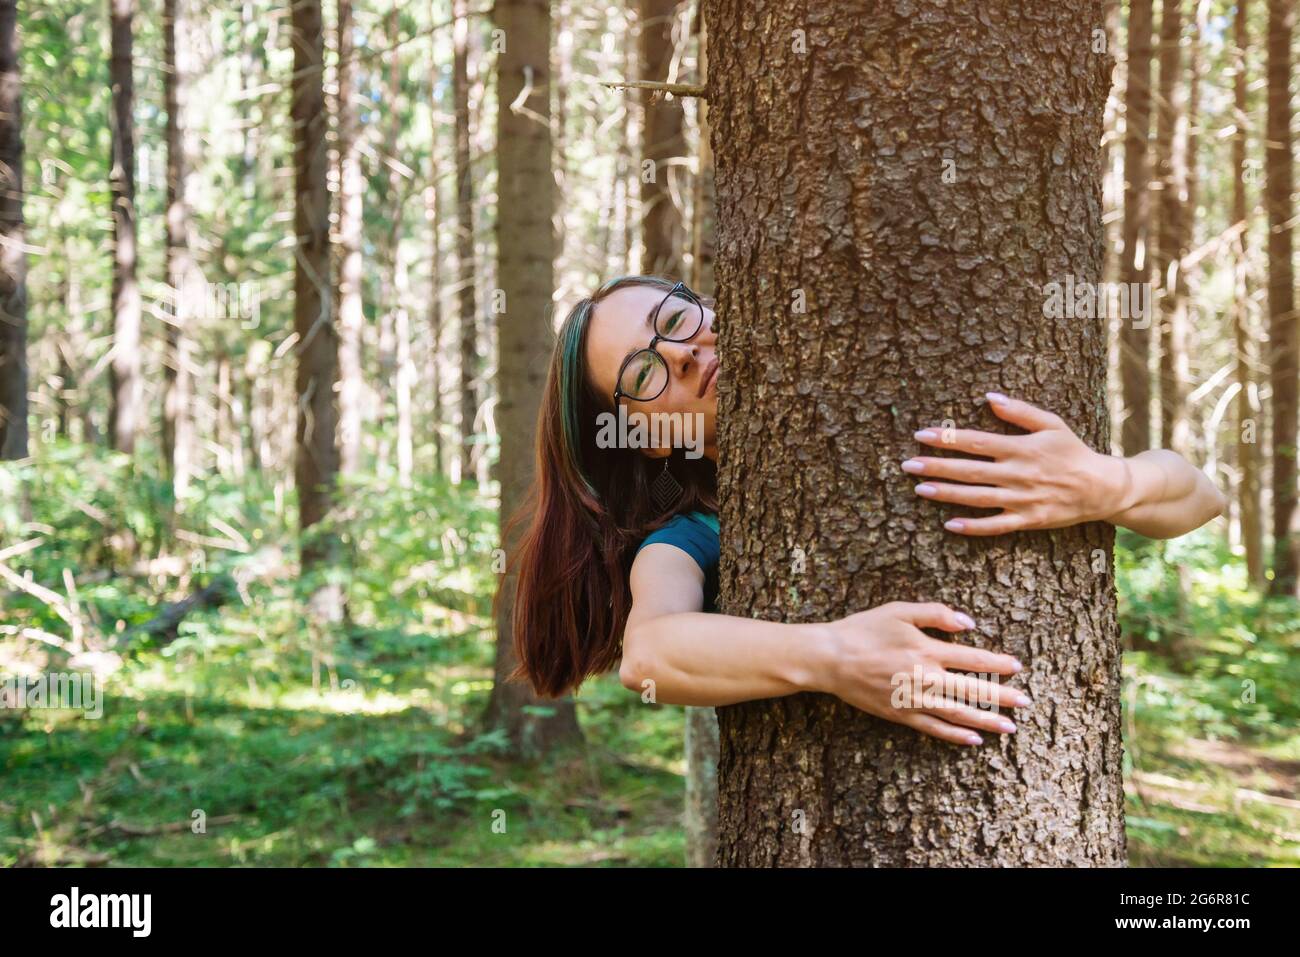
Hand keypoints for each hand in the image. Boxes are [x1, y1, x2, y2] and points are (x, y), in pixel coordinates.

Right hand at [819, 601, 1028, 745]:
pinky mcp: (900, 714)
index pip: (971, 658)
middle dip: (1002, 696)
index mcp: (925, 649)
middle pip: (971, 689)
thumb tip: (969, 623)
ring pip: (957, 712)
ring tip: (1009, 727)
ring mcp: (913, 699)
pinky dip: (955, 735)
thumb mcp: (898, 610)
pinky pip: (933, 728)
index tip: (1017, 667)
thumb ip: (935, 613)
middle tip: (1026, 702)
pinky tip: (973, 739)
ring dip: (986, 720)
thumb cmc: (863, 630)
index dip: (997, 662)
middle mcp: (924, 677)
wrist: (830, 658)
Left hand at [903, 392, 1130, 536]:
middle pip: (970, 470)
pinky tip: (949, 524)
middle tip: (908, 464)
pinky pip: (995, 526)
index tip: (921, 435)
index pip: (976, 442)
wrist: (1102, 488)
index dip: (947, 438)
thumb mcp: (1052, 424)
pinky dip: (973, 527)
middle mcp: (1018, 474)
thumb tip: (989, 397)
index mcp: (1021, 448)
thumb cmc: (1073, 452)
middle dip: (937, 467)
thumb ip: (1020, 412)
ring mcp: (1021, 499)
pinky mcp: (1027, 520)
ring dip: (947, 494)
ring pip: (977, 497)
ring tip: (920, 488)